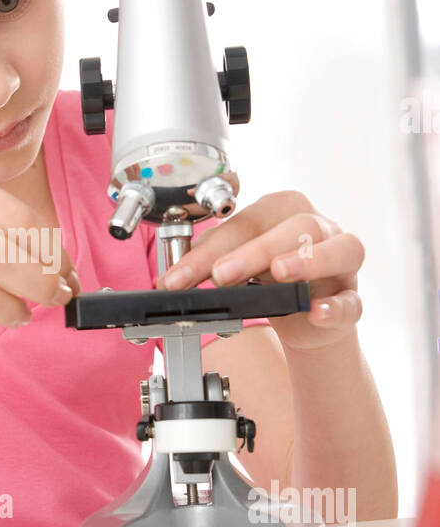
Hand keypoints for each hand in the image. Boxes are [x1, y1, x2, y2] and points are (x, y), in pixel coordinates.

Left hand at [157, 190, 363, 350]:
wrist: (307, 316)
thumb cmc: (272, 280)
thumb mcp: (239, 264)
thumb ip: (212, 261)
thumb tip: (174, 274)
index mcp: (283, 211)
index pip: (246, 223)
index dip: (210, 250)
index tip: (180, 277)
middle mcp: (319, 227)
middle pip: (294, 227)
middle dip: (255, 251)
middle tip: (222, 274)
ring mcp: (342, 261)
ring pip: (339, 249)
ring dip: (307, 260)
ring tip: (279, 274)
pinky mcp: (352, 297)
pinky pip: (352, 300)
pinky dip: (337, 307)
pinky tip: (319, 312)